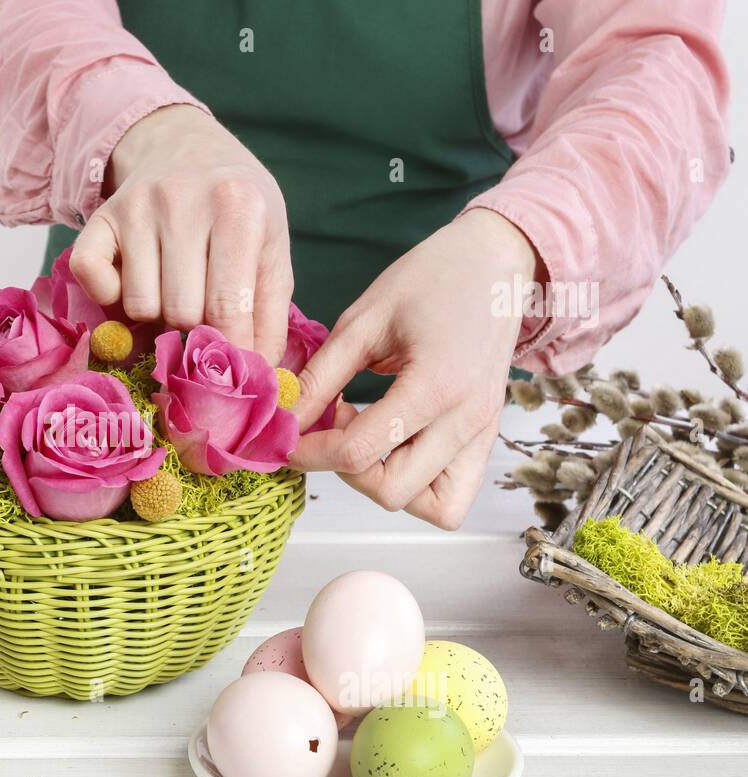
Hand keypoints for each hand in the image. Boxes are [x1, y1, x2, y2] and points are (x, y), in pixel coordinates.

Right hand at [69, 105, 291, 364]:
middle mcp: (183, 200)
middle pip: (181, 312)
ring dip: (155, 313)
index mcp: (238, 207)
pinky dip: (108, 295)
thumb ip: (270, 312)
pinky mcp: (100, 216)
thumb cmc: (236, 206)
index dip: (232, 350)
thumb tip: (263, 375)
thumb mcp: (271, 245)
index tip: (234, 366)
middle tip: (203, 311)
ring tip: (172, 289)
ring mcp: (136, 206)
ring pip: (139, 306)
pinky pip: (92, 279)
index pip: (229, 308)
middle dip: (194, 327)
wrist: (186, 145)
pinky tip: (131, 281)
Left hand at [289, 209, 537, 529]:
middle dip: (347, 470)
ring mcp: (483, 434)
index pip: (358, 453)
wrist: (496, 262)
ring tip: (368, 436)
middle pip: (392, 491)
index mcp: (436, 386)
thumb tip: (287, 418)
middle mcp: (467, 420)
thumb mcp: (364, 319)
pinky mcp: (487, 437)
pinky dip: (419, 486)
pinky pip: (453, 494)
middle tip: (334, 426)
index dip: (310, 452)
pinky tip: (394, 444)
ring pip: (432, 508)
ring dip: (386, 483)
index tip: (289, 434)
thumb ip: (322, 375)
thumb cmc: (433, 278)